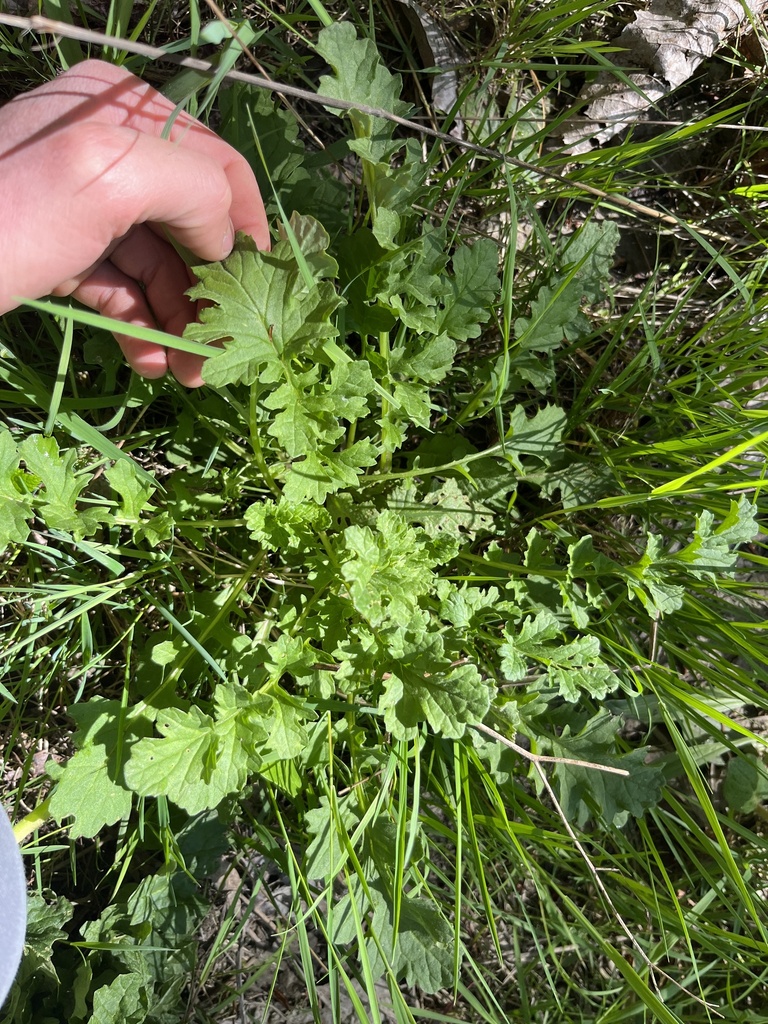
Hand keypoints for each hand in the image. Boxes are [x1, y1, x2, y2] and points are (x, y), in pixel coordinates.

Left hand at [0, 59, 268, 386]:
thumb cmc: (5, 218)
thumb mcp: (104, 177)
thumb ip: (190, 186)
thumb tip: (226, 238)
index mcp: (122, 111)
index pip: (216, 164)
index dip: (247, 226)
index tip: (260, 289)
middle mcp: (108, 150)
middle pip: (191, 224)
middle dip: (209, 287)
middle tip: (223, 350)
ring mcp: (84, 203)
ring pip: (158, 263)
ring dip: (180, 319)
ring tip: (191, 374)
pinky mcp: (61, 249)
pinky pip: (121, 285)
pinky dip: (141, 324)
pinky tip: (150, 361)